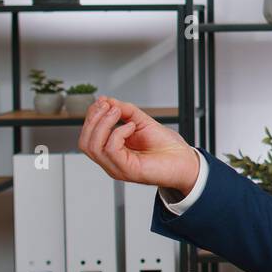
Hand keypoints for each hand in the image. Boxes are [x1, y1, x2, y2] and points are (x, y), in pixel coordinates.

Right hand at [78, 96, 198, 193]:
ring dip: (103, 124)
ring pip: (93, 146)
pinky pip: (111, 149)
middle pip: (85, 142)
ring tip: (118, 113)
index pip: (87, 136)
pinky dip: (118, 133)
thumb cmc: (168, 147)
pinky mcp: (128, 170)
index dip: (91, 116)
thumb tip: (106, 100)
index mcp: (112, 151)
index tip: (103, 101)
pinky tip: (131, 127)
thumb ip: (124, 111)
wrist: (186, 160)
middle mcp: (111, 161)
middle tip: (109, 106)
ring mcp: (118, 167)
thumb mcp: (142, 122)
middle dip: (93, 119)